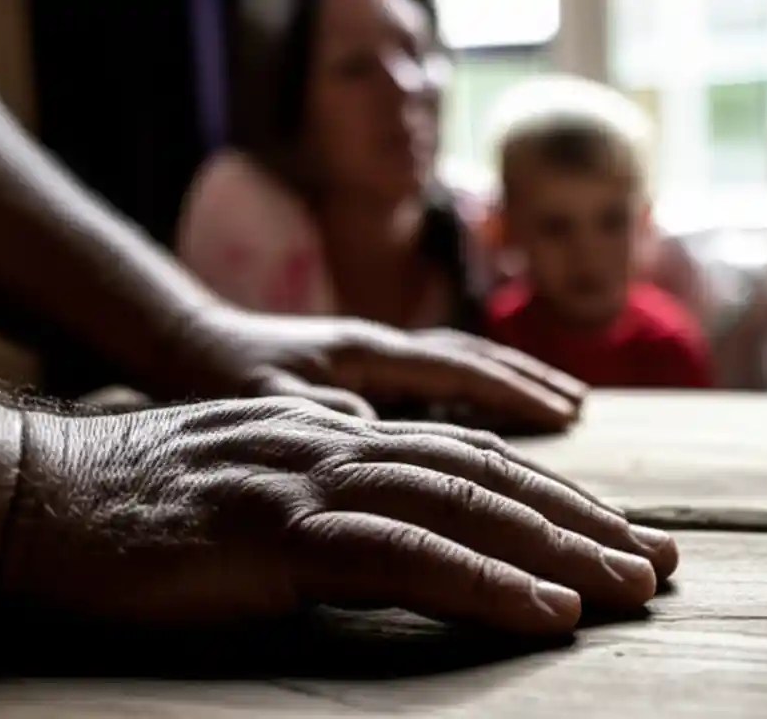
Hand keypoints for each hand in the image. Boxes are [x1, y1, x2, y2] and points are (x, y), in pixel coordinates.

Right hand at [0, 399, 675, 633]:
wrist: (28, 497)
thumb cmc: (133, 508)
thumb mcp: (249, 491)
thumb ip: (324, 500)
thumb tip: (389, 538)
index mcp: (334, 432)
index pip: (467, 457)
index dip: (549, 494)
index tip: (615, 534)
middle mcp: (336, 441)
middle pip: (490, 474)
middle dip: (584, 519)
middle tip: (664, 562)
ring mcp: (310, 479)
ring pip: (467, 506)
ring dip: (560, 550)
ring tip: (635, 588)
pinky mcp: (279, 530)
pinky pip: (405, 556)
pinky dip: (486, 582)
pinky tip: (547, 612)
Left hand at [157, 309, 586, 432]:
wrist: (184, 340)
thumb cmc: (222, 371)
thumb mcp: (263, 397)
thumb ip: (318, 411)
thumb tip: (375, 426)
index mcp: (367, 351)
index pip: (459, 367)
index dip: (514, 391)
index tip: (567, 412)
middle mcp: (383, 346)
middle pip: (475, 359)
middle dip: (531, 381)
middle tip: (582, 407)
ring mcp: (378, 356)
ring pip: (462, 364)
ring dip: (513, 382)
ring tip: (563, 403)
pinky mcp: (366, 371)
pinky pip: (441, 379)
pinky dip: (479, 391)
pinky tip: (495, 415)